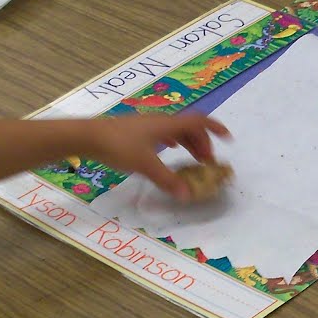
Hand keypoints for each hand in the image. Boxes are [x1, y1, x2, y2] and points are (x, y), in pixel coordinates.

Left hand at [88, 113, 229, 198]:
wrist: (88, 136)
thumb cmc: (119, 147)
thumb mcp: (146, 165)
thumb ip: (167, 180)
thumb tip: (188, 196)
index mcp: (168, 125)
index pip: (199, 121)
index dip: (216, 128)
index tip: (229, 139)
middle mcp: (161, 121)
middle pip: (190, 128)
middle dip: (203, 143)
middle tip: (207, 162)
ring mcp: (148, 124)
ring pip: (177, 131)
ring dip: (189, 144)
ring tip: (193, 160)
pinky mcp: (137, 130)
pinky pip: (164, 133)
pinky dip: (174, 142)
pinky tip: (169, 151)